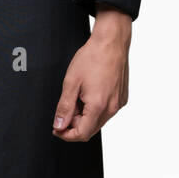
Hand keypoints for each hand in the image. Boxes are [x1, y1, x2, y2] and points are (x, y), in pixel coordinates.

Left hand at [51, 8, 130, 141]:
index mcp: (98, 106)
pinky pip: (106, 111)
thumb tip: (59, 126)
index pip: (81, 134)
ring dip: (85, 115)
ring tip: (79, 95)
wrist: (111, 42)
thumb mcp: (71, 82)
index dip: (66, 135)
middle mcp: (111, 108)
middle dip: (74, 124)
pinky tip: (90, 92)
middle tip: (66, 106)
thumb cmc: (92, 58)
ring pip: (98, 121)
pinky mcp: (122, 98)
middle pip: (90, 129)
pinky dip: (95, 108)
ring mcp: (118, 104)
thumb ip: (64, 107)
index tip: (57, 128)